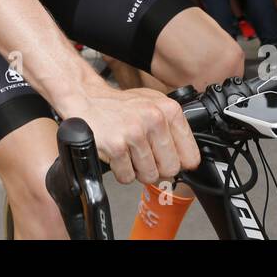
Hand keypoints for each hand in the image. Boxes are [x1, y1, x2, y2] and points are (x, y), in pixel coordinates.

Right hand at [69, 84, 199, 186]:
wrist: (86, 99)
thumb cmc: (120, 106)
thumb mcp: (153, 105)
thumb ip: (173, 128)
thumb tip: (189, 159)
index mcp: (169, 110)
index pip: (190, 155)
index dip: (178, 162)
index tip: (168, 160)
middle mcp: (154, 119)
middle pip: (171, 169)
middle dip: (157, 169)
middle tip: (144, 157)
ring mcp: (135, 132)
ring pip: (150, 176)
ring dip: (137, 171)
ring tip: (129, 154)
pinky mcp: (116, 145)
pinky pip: (127, 177)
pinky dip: (121, 172)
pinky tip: (117, 156)